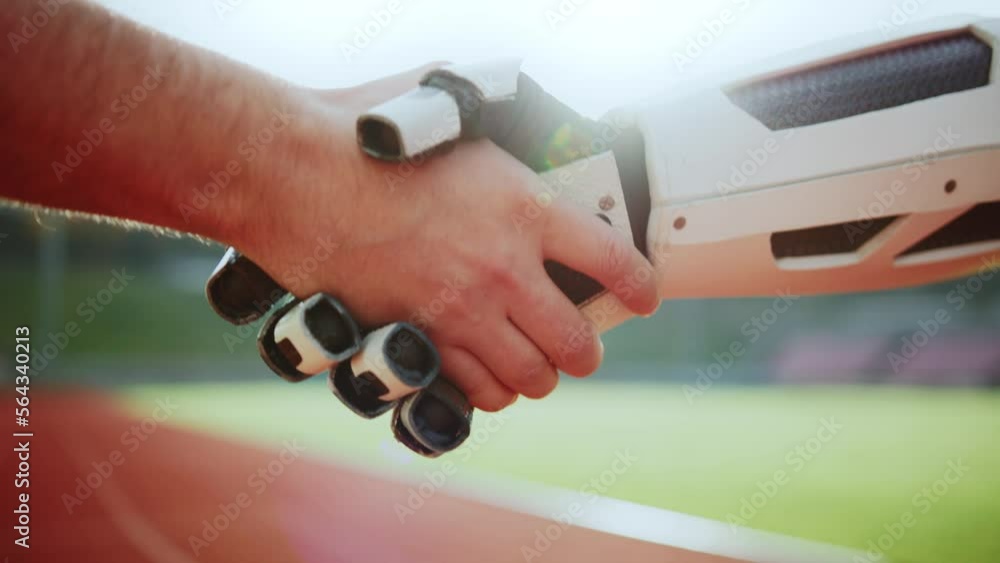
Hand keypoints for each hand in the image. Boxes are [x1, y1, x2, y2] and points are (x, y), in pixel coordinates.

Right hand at [237, 65, 659, 410]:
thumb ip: (506, 153)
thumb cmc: (373, 143)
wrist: (300, 176)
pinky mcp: (420, 340)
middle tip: (581, 346)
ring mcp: (462, 312)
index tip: (645, 296)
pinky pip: (475, 392)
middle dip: (587, 350)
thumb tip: (530, 140)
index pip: (614, 261)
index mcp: (527, 208)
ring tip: (534, 366)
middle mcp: (504, 269)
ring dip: (538, 376)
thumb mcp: (459, 131)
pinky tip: (484, 374)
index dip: (640, 286)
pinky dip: (487, 391)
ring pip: (532, 379)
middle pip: (580, 342)